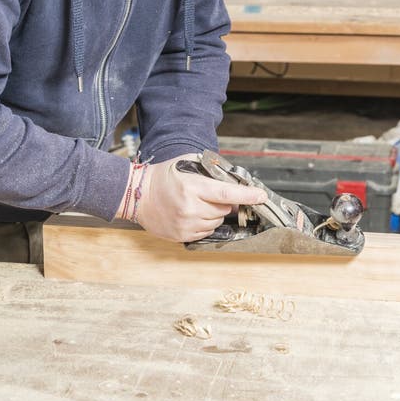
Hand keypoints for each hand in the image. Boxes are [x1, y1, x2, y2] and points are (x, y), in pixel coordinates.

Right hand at [117, 153, 267, 242]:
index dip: (247, 195)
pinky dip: (205, 223)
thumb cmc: (163, 176)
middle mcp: (191, 208)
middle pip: (225, 209)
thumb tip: (233, 178)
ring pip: (217, 221)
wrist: (138, 195)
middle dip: (225, 202)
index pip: (226, 194)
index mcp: (192, 188)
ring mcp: (186, 224)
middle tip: (211, 194)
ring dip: (215, 213)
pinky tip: (192, 213)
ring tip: (197, 203)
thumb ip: (209, 170)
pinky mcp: (182, 236)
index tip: (261, 196)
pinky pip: (206, 232)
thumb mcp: (186, 164)